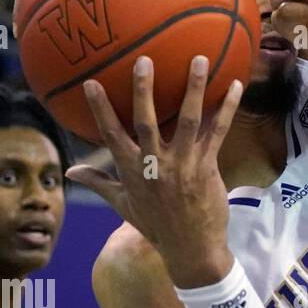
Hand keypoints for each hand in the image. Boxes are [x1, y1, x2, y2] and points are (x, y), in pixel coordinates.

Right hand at [66, 55, 241, 288]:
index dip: (101, 109)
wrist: (190, 248)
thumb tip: (71, 171)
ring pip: (187, 120)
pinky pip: (217, 132)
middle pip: (146, 121)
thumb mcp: (122, 204)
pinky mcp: (207, 166)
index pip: (111, 134)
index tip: (91, 82)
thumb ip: (99, 183)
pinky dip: (227, 108)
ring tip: (199, 60)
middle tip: (144, 60)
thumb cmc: (156, 225)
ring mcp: (182, 164)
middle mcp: (155, 164)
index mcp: (131, 170)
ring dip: (193, 89)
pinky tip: (236, 86)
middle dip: (144, 90)